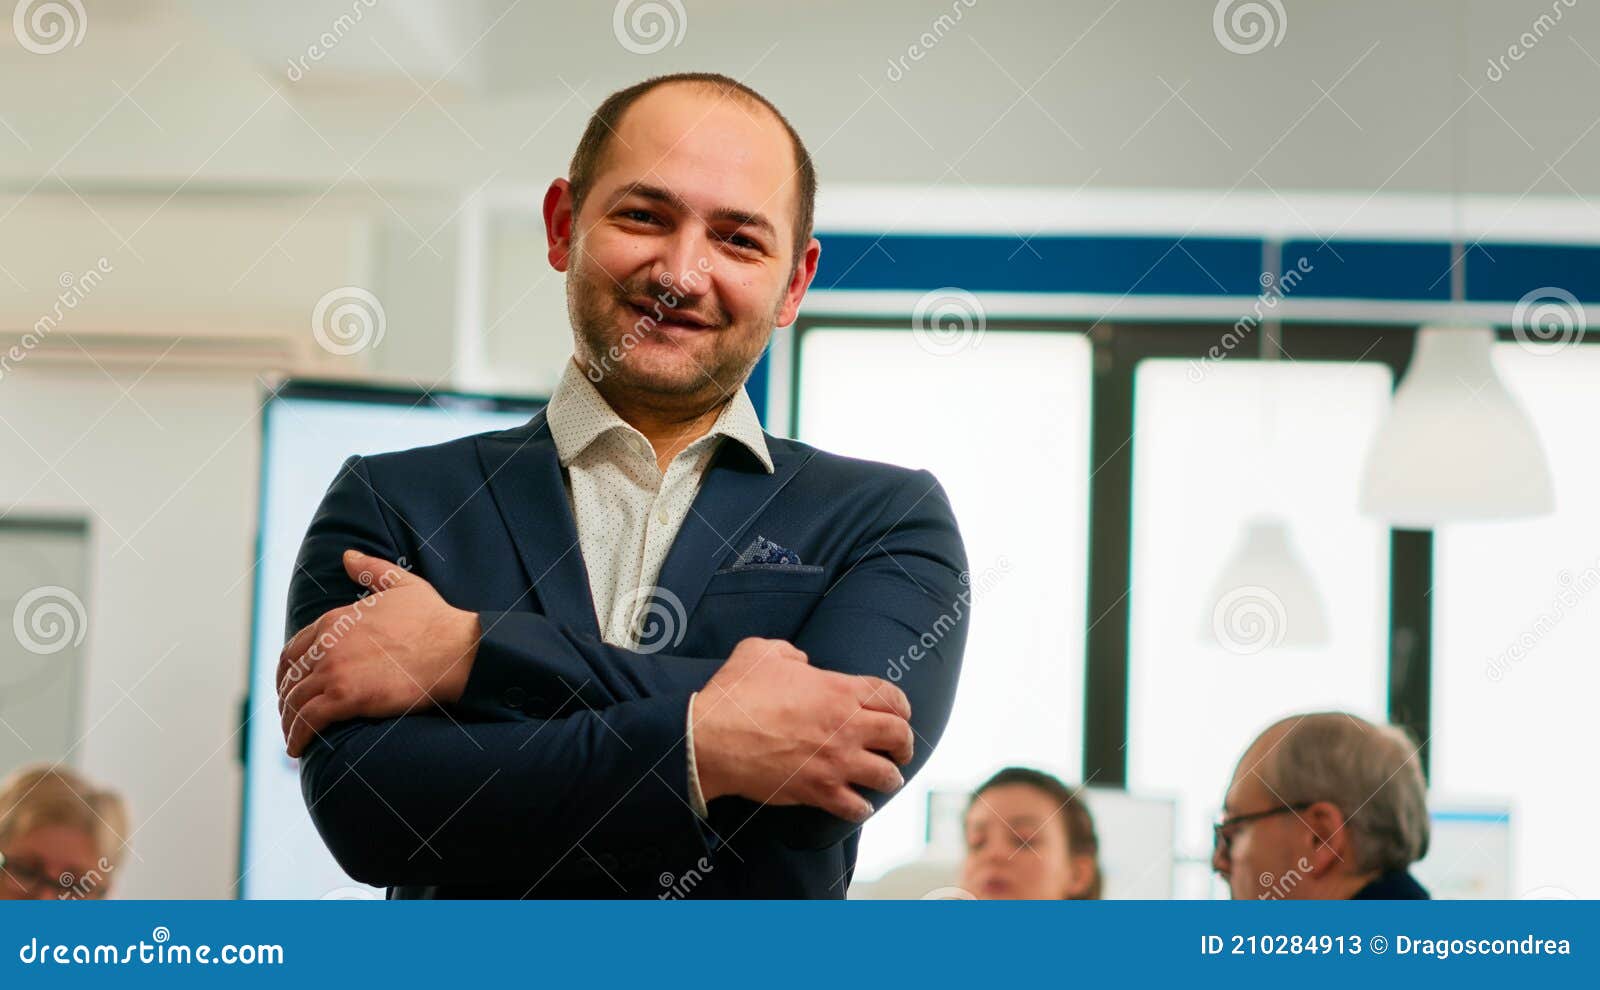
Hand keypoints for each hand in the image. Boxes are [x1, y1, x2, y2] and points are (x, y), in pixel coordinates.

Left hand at [277, 549, 480, 757]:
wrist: (456, 648)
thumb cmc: (435, 620)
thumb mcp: (402, 585)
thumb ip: (371, 569)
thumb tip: (347, 556)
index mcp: (335, 620)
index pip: (294, 650)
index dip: (287, 672)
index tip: (291, 686)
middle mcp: (327, 645)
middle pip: (290, 678)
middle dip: (286, 699)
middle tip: (292, 716)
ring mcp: (335, 671)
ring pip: (295, 702)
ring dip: (289, 723)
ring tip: (294, 737)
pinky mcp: (346, 697)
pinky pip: (308, 721)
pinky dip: (298, 736)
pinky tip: (298, 748)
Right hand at [691, 637, 913, 821]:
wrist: (712, 739)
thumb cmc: (735, 694)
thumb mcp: (760, 652)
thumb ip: (789, 652)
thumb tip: (801, 660)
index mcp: (838, 690)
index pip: (892, 696)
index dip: (902, 706)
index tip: (901, 714)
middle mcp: (846, 726)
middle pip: (900, 736)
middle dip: (904, 743)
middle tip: (899, 749)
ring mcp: (836, 762)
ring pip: (886, 775)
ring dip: (889, 777)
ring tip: (884, 778)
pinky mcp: (819, 791)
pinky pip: (856, 806)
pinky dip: (861, 807)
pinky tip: (858, 805)